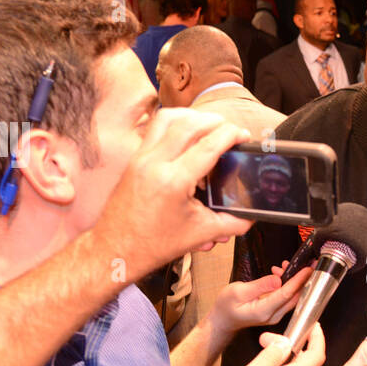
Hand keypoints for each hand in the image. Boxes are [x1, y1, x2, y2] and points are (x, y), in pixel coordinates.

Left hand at [90, 108, 255, 283]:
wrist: (116, 249)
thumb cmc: (152, 244)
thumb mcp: (199, 234)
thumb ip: (231, 223)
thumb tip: (250, 216)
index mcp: (174, 181)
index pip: (208, 145)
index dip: (230, 135)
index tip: (242, 134)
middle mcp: (155, 164)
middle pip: (189, 123)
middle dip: (214, 121)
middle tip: (229, 129)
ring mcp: (141, 159)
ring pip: (167, 119)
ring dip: (191, 116)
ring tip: (207, 125)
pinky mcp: (134, 160)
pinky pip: (154, 129)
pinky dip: (173, 124)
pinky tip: (185, 135)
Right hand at [210, 265, 311, 336]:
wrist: (223, 320)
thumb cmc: (227, 306)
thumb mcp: (238, 292)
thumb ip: (259, 286)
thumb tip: (277, 280)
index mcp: (263, 311)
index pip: (286, 294)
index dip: (298, 281)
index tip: (307, 270)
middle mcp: (273, 315)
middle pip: (294, 296)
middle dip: (302, 279)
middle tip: (307, 264)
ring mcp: (276, 315)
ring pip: (292, 296)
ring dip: (293, 280)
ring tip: (284, 266)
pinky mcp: (276, 311)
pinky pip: (287, 297)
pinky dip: (287, 284)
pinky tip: (280, 274)